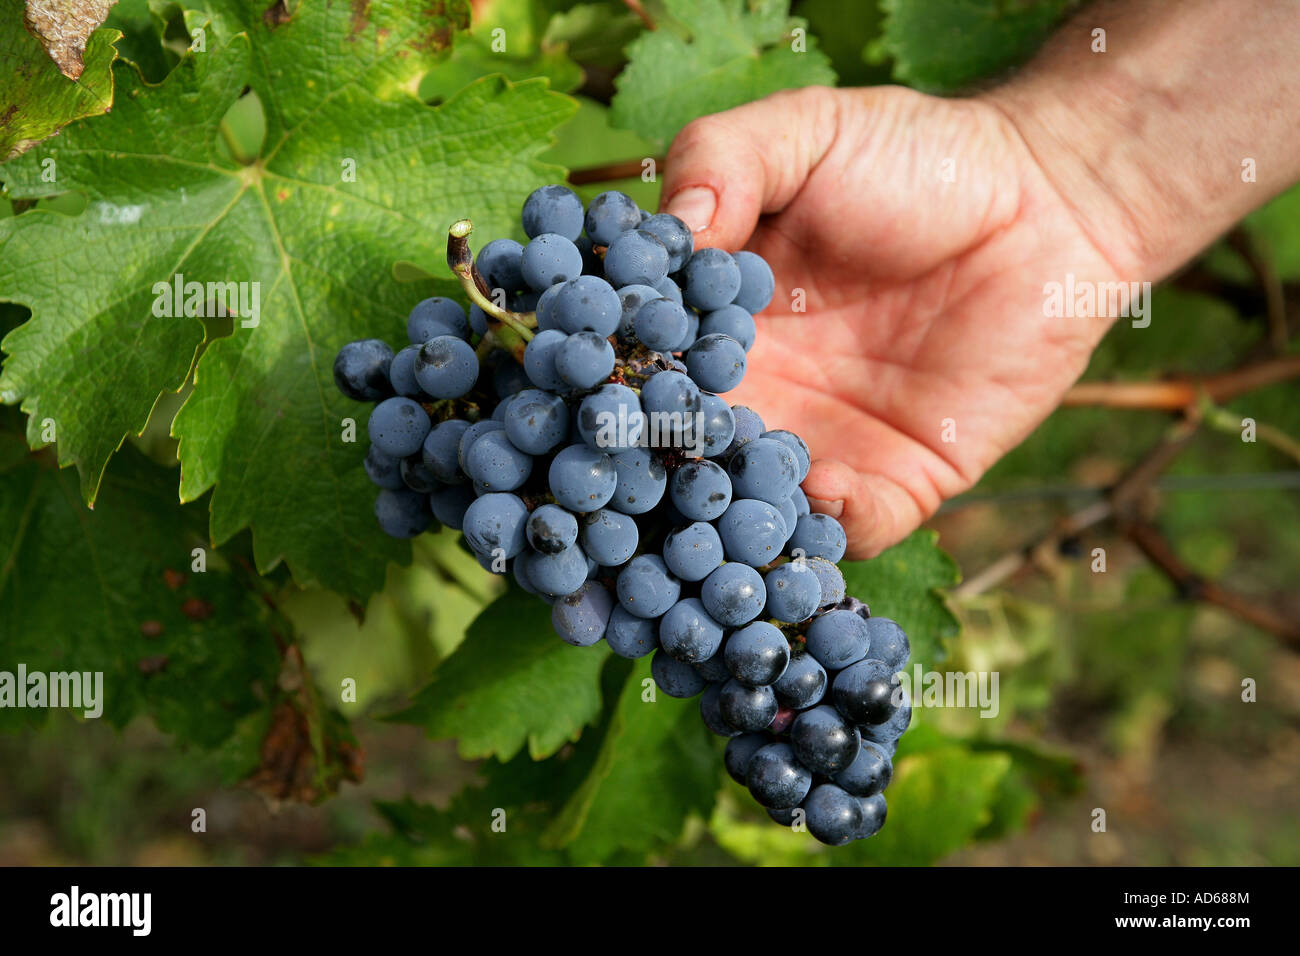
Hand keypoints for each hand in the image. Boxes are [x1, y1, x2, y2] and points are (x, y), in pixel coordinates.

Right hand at [660, 85, 1124, 557]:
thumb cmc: (917, 159)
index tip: (594, 382)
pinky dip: (833, 527)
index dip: (614, 376)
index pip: (643, 365)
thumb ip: (721, 159)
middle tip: (651, 461)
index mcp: (714, 322)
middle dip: (660, 468)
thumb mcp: (805, 131)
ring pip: (754, 509)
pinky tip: (828, 494)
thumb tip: (668, 229)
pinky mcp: (896, 481)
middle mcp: (754, 394)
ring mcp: (821, 444)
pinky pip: (851, 529)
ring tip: (730, 496)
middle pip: (685, 453)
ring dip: (733, 517)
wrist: (1047, 203)